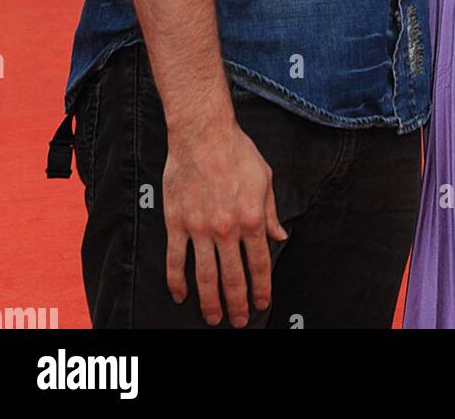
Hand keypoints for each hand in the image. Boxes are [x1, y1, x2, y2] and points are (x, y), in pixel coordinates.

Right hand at [163, 121, 287, 326]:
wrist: (203, 133)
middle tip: (238, 321)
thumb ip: (271, 212)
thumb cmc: (237, 151)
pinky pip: (175, 259)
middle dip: (237, 304)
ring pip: (204, 276)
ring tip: (213, 317)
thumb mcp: (265, 178)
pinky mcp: (177, 222)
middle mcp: (227, 228)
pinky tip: (180, 295)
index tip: (262, 304)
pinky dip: (176, 281)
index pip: (259, 264)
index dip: (261, 289)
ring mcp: (199, 228)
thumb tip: (279, 237)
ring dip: (209, 301)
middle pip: (233, 277)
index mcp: (252, 218)